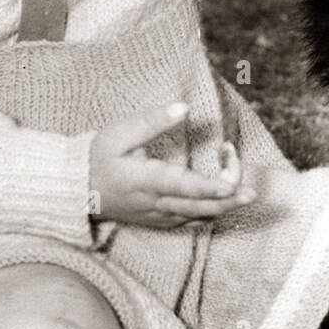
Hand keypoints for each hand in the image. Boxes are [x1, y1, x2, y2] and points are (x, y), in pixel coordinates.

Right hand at [88, 101, 253, 226]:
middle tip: (253, 192)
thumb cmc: (97, 157)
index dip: (211, 187)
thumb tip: (184, 107)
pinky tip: (224, 198)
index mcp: (146, 181)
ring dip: (223, 204)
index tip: (232, 184)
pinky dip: (210, 211)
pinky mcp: (159, 221)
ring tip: (242, 185)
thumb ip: (152, 121)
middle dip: (229, 201)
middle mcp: (156, 203)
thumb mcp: (119, 133)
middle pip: (199, 208)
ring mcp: (158, 216)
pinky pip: (191, 220)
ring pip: (198, 217)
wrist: (74, 190)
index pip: (185, 187)